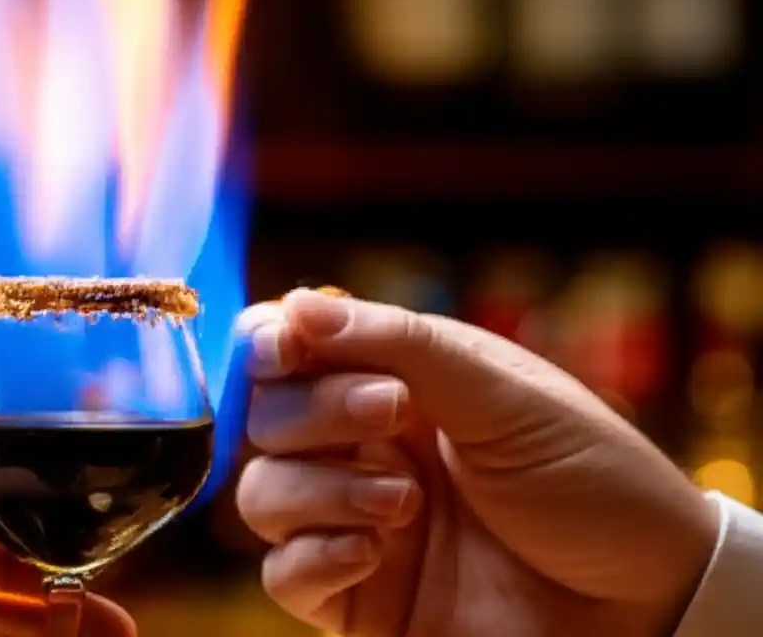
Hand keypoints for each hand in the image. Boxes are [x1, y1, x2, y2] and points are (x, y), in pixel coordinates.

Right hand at [235, 290, 718, 635]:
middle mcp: (365, 449)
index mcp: (399, 384)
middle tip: (392, 413)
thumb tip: (295, 305)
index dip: (273, 344)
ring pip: (262, 494)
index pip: (297, 351)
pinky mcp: (357, 597)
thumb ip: (400, 345)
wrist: (644, 601)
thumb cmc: (591, 482)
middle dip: (316, 410)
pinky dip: (313, 557)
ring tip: (403, 502)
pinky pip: (282, 574)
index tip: (288, 347)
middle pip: (268, 417)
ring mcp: (355, 522)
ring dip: (319, 487)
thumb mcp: (505, 394)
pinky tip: (376, 550)